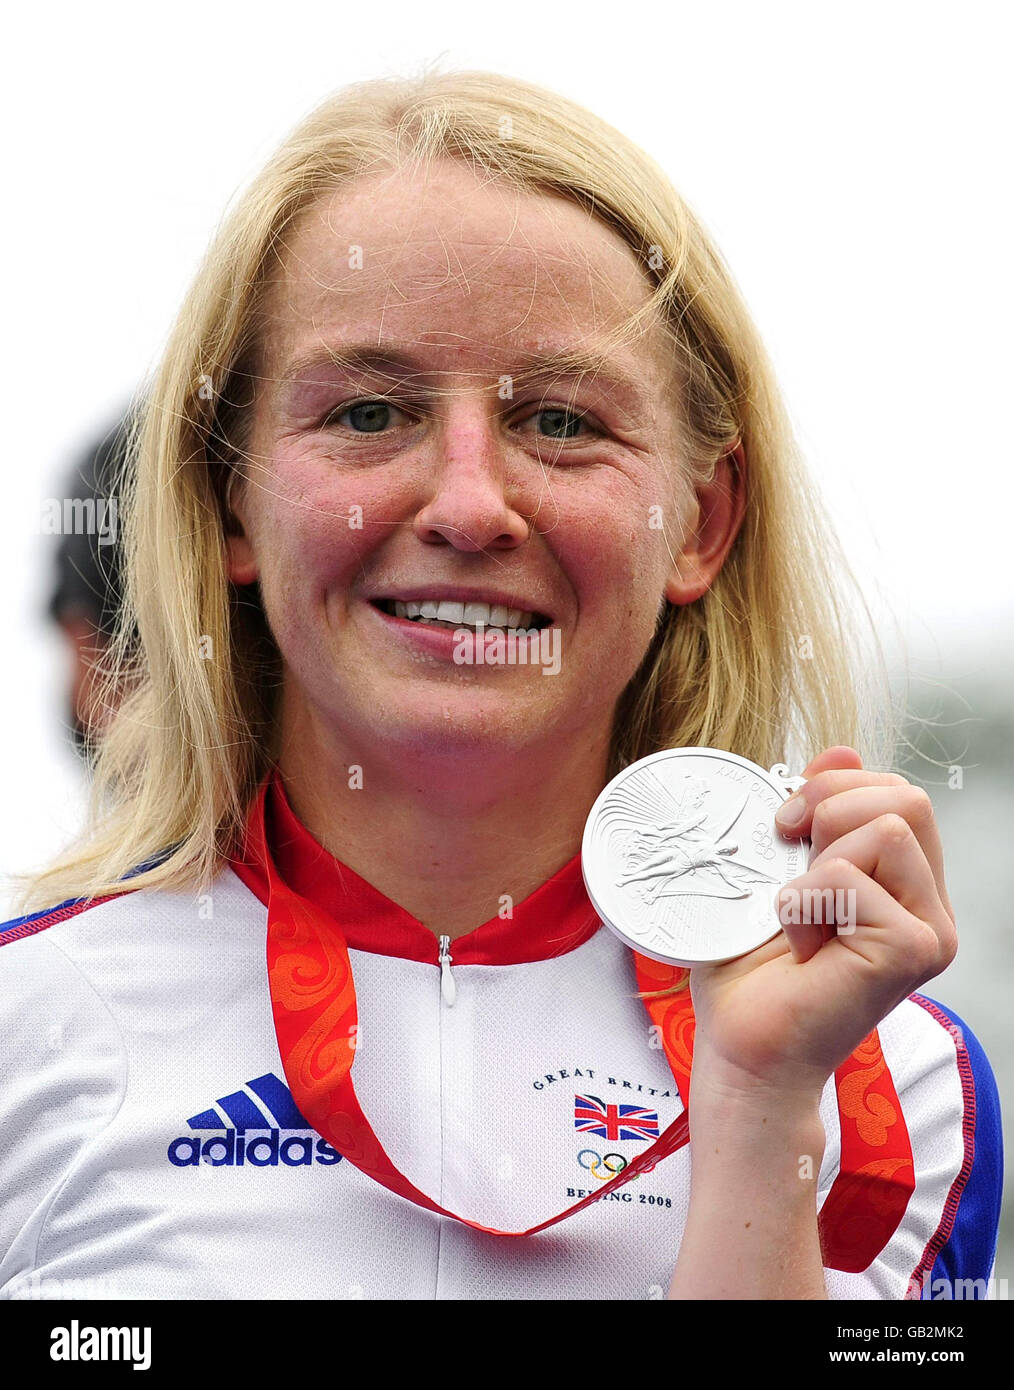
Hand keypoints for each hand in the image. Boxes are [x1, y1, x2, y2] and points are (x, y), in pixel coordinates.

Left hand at [685, 745, 957, 1099]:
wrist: (743, 1048)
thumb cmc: (753, 970)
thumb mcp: (778, 870)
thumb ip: (815, 812)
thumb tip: (842, 748)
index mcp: (904, 883)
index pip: (897, 791)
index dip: (834, 786)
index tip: (785, 824)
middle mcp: (930, 906)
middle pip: (905, 796)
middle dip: (828, 810)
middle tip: (789, 862)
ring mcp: (931, 931)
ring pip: (886, 827)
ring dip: (816, 866)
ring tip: (802, 920)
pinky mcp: (915, 951)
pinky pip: (850, 879)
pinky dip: (803, 903)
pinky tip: (802, 950)